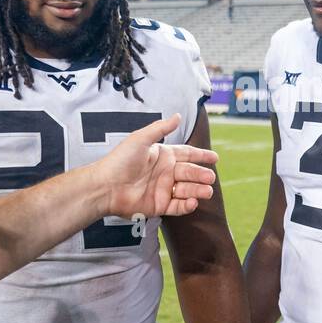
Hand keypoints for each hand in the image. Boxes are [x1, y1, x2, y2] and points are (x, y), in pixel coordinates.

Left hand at [96, 113, 217, 219]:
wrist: (106, 186)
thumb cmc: (120, 160)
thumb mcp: (141, 139)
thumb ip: (160, 128)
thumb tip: (178, 115)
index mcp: (163, 156)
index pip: (187, 154)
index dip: (201, 156)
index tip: (215, 158)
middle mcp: (165, 173)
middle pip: (190, 173)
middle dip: (201, 175)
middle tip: (210, 177)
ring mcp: (163, 190)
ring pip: (187, 190)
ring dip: (198, 190)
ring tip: (207, 191)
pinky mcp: (159, 206)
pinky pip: (178, 207)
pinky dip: (187, 205)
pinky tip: (193, 202)